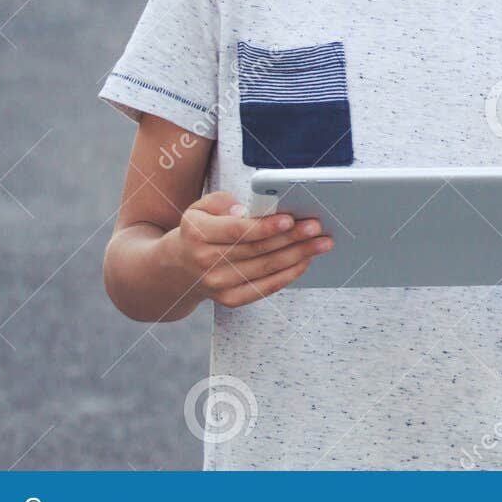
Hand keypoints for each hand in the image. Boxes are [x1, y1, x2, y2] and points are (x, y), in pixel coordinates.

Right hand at [171, 190, 332, 307]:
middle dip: (292, 238)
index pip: (237, 230)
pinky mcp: (230, 299)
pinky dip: (289, 274)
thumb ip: (223, 202)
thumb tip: (245, 209)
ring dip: (298, 255)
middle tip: (317, 227)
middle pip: (257, 249)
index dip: (265, 226)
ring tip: (321, 243)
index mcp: (197, 234)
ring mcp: (218, 284)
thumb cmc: (200, 230)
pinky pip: (265, 287)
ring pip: (266, 268)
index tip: (290, 219)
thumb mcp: (201, 207)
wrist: (180, 267)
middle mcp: (206, 262)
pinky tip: (305, 260)